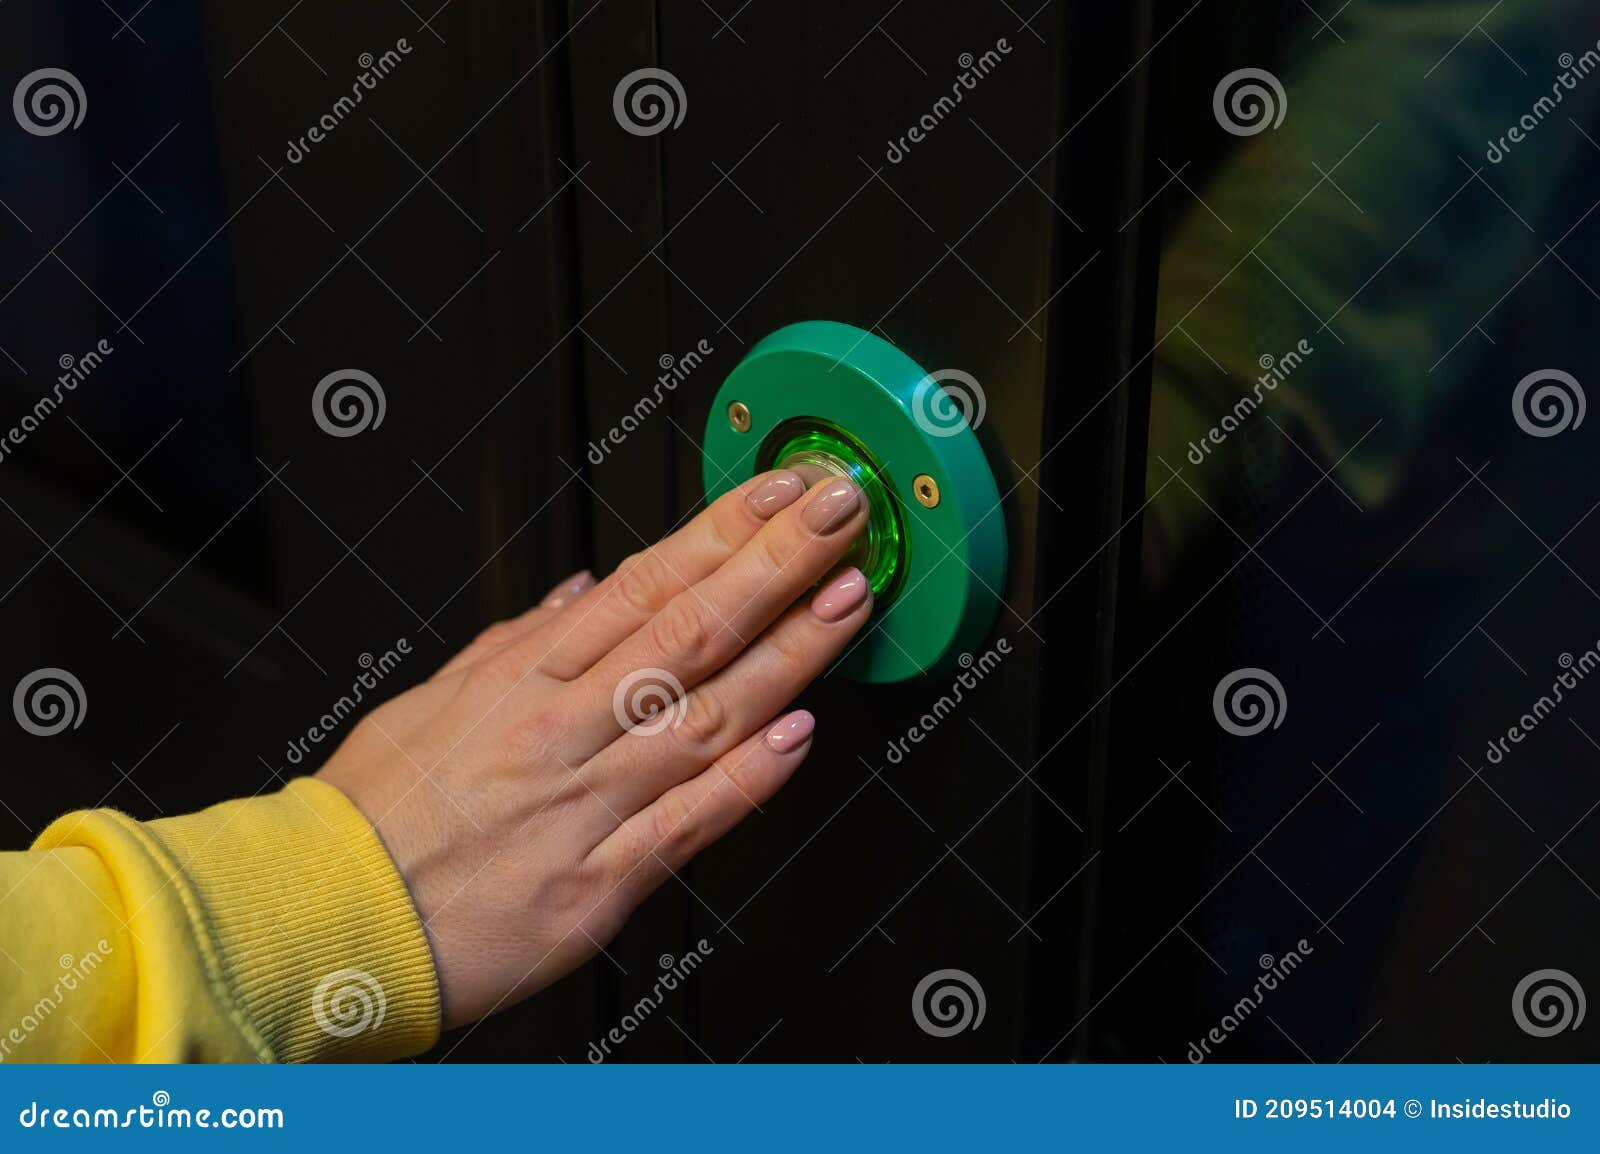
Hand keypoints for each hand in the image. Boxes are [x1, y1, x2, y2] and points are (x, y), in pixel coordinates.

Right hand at [316, 471, 871, 1027]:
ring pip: (704, 714)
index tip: (774, 494)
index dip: (718, 533)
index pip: (639, 584)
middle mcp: (558, 729)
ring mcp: (582, 805)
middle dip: (774, 565)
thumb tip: (581, 589)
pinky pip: (686, 823)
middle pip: (687, 631)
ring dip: (789, 654)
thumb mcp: (426, 702)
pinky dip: (747, 778)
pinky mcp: (595, 884)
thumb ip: (514, 642)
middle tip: (838, 517)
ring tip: (847, 602)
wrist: (321, 921)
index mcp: (519, 679)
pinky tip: (799, 735)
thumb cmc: (373, 817)